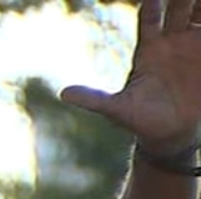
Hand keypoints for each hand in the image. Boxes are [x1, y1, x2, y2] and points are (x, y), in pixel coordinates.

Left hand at [62, 0, 200, 154]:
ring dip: (200, 7)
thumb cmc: (138, 120)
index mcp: (148, 49)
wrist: (167, 134)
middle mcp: (171, 42)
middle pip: (178, 10)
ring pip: (199, 16)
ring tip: (200, 1)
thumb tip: (63, 94)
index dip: (152, 6)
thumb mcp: (116, 109)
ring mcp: (192, 47)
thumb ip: (93, 99)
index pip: (149, 19)